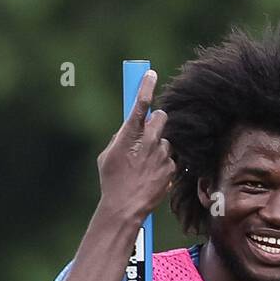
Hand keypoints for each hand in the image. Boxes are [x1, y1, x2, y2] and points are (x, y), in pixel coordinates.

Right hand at [96, 69, 177, 224]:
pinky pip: (170, 158)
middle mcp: (149, 141)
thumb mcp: (107, 155)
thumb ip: (120, 137)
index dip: (146, 86)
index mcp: (129, 135)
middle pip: (161, 117)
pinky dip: (162, 163)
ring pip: (166, 140)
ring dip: (159, 146)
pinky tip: (151, 175)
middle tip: (148, 131)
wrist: (125, 207)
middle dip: (156, 121)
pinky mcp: (171, 168)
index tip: (150, 74)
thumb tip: (129, 128)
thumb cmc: (112, 180)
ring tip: (145, 164)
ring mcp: (162, 154)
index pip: (141, 103)